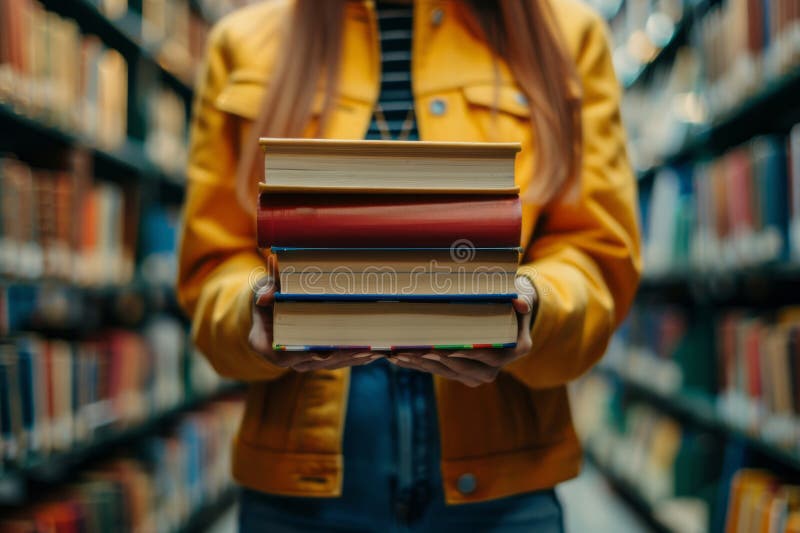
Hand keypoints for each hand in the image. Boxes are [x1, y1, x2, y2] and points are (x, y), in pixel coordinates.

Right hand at [248, 275, 383, 371]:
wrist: (271, 302)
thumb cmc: (268, 291)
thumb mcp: (263, 287)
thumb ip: (265, 289)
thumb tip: (265, 295)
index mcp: (263, 344)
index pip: (285, 356)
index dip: (305, 355)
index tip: (325, 352)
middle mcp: (282, 357)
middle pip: (313, 361)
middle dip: (339, 357)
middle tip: (362, 350)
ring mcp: (299, 360)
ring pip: (329, 363)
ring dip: (352, 358)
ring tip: (374, 351)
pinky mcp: (315, 358)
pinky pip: (336, 361)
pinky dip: (354, 356)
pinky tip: (373, 351)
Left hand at [387, 276, 536, 386]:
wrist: (507, 318)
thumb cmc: (511, 302)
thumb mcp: (520, 297)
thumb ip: (521, 299)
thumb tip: (520, 303)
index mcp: (515, 350)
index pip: (490, 356)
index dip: (469, 354)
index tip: (449, 350)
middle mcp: (495, 368)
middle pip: (463, 369)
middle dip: (437, 362)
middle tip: (416, 352)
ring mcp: (477, 375)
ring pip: (447, 372)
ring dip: (422, 365)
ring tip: (400, 355)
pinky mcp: (460, 375)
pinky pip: (438, 371)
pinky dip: (418, 365)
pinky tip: (398, 359)